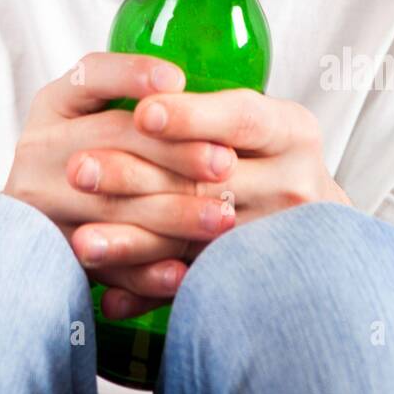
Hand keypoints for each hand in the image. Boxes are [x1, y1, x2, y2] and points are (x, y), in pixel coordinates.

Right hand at [2, 52, 240, 318]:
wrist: (47, 217)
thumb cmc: (101, 154)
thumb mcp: (101, 112)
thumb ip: (139, 100)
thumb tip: (185, 87)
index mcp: (56, 103)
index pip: (90, 75)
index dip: (131, 75)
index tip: (177, 79)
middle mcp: (40, 148)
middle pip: (108, 140)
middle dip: (171, 152)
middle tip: (225, 162)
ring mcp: (42, 204)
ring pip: (112, 207)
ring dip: (173, 213)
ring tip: (224, 216)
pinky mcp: (55, 255)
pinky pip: (107, 267)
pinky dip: (146, 272)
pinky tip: (184, 270)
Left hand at [103, 86, 350, 271]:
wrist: (314, 226)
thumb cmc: (264, 155)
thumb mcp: (254, 119)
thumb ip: (206, 108)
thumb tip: (138, 99)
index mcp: (293, 132)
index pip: (242, 119)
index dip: (190, 116)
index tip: (141, 113)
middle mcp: (294, 186)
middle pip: (209, 183)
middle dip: (136, 176)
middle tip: (79, 170)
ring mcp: (278, 241)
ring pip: (195, 241)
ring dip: (133, 243)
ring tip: (82, 240)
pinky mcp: (257, 282)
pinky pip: (194, 286)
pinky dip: (147, 289)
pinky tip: (110, 295)